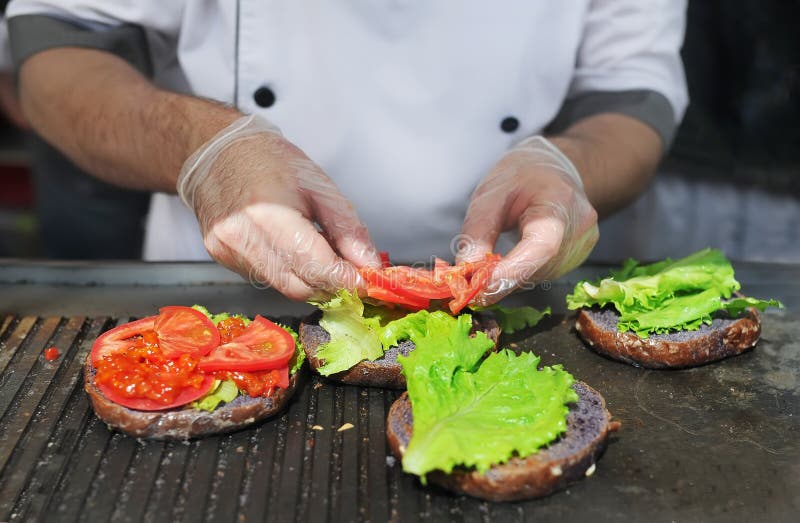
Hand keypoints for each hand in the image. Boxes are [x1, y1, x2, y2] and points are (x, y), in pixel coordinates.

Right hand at [178, 114, 378, 299]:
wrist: (217, 150)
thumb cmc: (268, 160)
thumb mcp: (319, 186)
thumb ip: (347, 228)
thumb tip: (369, 263)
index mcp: (268, 214)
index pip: (315, 266)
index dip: (345, 279)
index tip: (367, 281)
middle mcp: (243, 238)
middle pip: (300, 285)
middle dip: (331, 284)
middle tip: (352, 271)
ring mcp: (229, 251)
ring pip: (284, 286)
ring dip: (311, 279)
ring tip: (322, 253)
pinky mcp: (222, 258)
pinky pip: (266, 278)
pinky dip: (289, 271)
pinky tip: (293, 250)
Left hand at [458, 136, 598, 304]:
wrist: (551, 169)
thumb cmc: (521, 176)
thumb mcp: (490, 194)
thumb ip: (478, 231)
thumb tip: (466, 268)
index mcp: (560, 202)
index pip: (541, 246)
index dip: (511, 271)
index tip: (479, 285)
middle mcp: (578, 228)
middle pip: (538, 267)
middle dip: (500, 278)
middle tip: (468, 280)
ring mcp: (582, 245)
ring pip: (539, 276)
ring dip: (509, 277)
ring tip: (488, 263)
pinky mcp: (578, 256)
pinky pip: (544, 274)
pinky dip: (520, 273)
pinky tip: (509, 260)